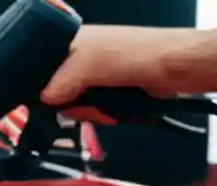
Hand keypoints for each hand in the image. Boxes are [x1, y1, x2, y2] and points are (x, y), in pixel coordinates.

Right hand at [41, 25, 195, 120]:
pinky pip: (93, 109)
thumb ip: (61, 82)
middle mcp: (79, 57)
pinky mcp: (109, 89)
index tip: (50, 102)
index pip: (40, 69)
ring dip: (89, 111)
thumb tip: (43, 100)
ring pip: (75, 104)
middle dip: (71, 104)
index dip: (42, 88)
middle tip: (86, 103)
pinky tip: (113, 109)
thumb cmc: (136, 55)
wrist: (177, 68)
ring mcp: (95, 74)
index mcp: (70, 41)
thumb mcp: (90, 64)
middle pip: (55, 92)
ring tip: (106, 106)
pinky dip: (102, 113)